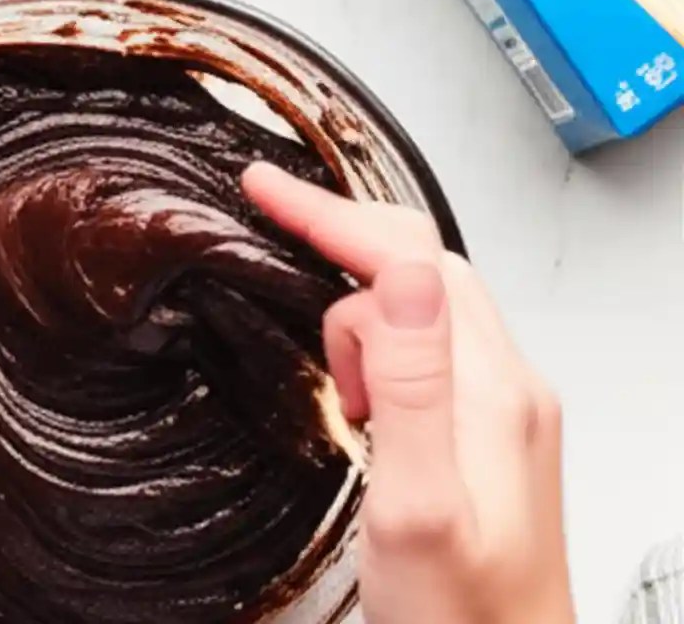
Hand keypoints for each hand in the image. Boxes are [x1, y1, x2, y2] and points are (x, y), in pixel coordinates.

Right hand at [242, 163, 573, 623]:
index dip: (329, 215)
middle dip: (339, 249)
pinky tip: (359, 401)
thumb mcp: (416, 504)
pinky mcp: (486, 431)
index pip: (408, 259)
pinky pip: (427, 352)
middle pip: (420, 268)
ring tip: (337, 399)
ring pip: (421, 309)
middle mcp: (505, 386)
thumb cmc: (462, 615)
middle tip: (271, 223)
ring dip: (357, 324)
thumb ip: (412, 386)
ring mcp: (500, 408)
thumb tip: (402, 277)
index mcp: (488, 391)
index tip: (265, 189)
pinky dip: (376, 353)